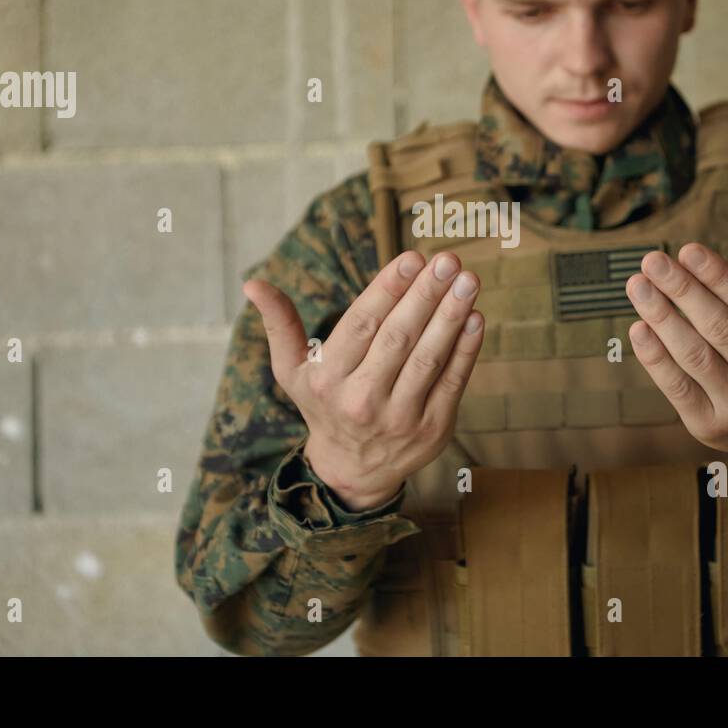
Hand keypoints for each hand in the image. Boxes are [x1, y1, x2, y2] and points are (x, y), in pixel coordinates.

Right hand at [243, 250, 484, 510]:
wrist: (352, 470)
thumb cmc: (323, 403)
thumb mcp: (291, 370)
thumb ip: (279, 324)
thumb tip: (253, 284)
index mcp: (327, 379)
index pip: (362, 326)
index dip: (389, 289)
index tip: (413, 257)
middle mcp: (362, 399)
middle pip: (399, 339)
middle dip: (425, 295)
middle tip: (447, 259)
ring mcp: (400, 417)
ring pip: (429, 359)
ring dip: (451, 316)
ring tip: (467, 279)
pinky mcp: (432, 429)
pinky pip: (452, 382)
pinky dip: (466, 349)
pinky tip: (475, 316)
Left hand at [625, 224, 727, 467]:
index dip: (719, 277)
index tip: (687, 250)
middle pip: (719, 328)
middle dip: (682, 290)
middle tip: (652, 260)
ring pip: (694, 355)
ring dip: (661, 317)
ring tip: (638, 286)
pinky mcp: (710, 425)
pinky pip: (676, 387)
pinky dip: (654, 357)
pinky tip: (638, 327)